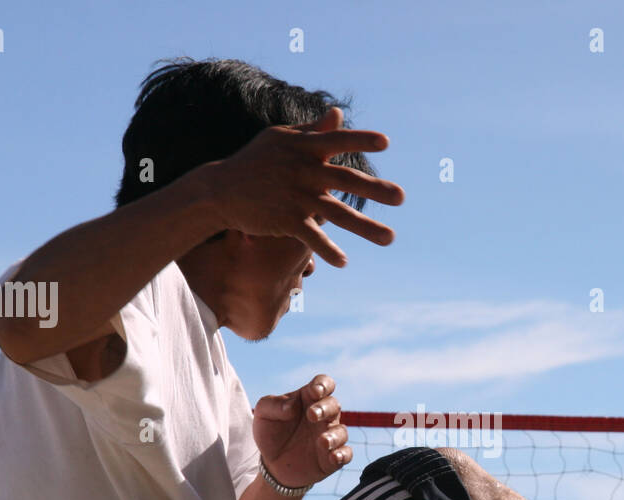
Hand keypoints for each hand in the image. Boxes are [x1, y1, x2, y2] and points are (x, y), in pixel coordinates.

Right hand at [195, 107, 404, 266]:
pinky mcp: (286, 219)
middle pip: (346, 180)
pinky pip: (312, 237)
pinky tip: (344, 262)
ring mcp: (296, 196)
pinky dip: (328, 250)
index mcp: (305, 147)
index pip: (338, 141)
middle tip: (402, 197)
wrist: (221, 189)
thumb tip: (338, 113)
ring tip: (391, 238)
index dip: (361, 140)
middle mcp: (304, 170)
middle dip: (376, 189)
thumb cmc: (255, 161)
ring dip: (366, 228)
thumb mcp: (281, 139)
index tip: (386, 143)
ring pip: (337, 214)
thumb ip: (313, 130)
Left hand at [253, 374, 350, 488]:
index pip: (324, 384)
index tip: (314, 392)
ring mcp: (329, 437)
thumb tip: (292, 406)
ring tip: (322, 442)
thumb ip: (273, 404)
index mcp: (309, 400)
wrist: (270, 464)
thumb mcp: (263, 414)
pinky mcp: (331, 458)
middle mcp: (323, 417)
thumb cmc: (270, 433)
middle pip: (334, 405)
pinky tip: (333, 457)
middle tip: (311, 415)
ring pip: (342, 432)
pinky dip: (342, 455)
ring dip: (334, 436)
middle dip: (325, 408)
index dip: (323, 385)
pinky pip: (346, 454)